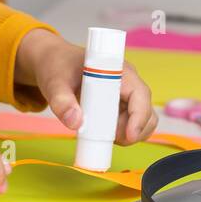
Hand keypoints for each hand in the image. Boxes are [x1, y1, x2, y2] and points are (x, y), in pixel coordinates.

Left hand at [14, 29, 157, 144]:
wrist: (54, 62)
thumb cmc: (57, 67)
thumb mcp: (54, 83)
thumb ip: (61, 102)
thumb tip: (76, 123)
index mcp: (117, 70)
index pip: (140, 95)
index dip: (139, 117)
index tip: (127, 136)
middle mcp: (127, 81)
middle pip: (146, 111)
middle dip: (133, 130)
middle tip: (107, 139)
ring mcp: (126, 94)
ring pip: (142, 120)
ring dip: (128, 134)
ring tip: (101, 135)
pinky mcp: (121, 104)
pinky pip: (132, 123)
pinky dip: (123, 134)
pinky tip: (103, 134)